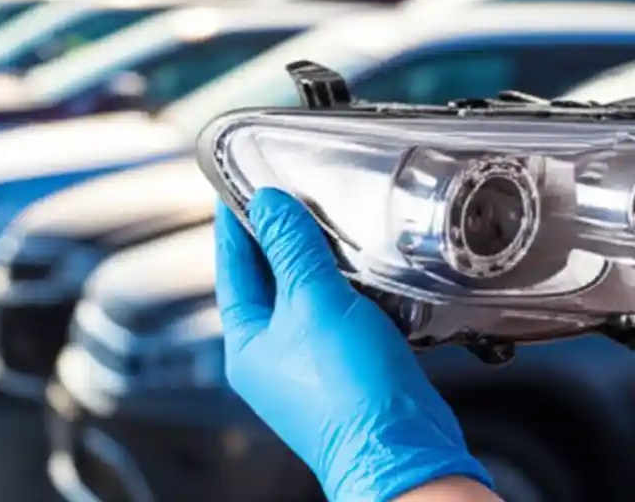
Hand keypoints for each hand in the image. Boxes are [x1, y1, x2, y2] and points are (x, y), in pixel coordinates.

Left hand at [214, 189, 491, 501]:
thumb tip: (268, 205)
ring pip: (308, 299)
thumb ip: (291, 248)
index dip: (235, 223)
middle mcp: (273, 358)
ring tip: (327, 222)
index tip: (237, 187)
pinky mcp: (351, 370)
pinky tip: (366, 271)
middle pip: (269, 282)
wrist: (401, 446)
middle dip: (278, 238)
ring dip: (318, 263)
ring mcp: (312, 366)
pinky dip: (349, 289)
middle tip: (286, 195)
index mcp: (247, 344)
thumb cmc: (350, 389)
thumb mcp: (314, 301)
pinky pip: (341, 316)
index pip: (233, 268)